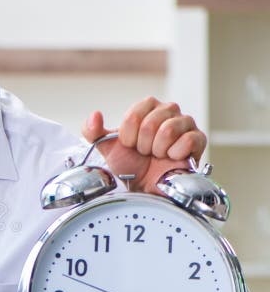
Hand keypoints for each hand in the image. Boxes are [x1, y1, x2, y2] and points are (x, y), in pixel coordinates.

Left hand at [83, 97, 205, 193]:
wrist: (147, 185)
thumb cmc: (131, 163)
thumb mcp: (107, 147)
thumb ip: (93, 130)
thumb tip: (95, 115)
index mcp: (148, 106)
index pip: (134, 116)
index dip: (128, 136)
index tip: (131, 145)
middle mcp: (169, 109)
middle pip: (150, 123)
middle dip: (142, 144)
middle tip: (145, 152)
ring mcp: (186, 122)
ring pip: (168, 130)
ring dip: (158, 149)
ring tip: (158, 154)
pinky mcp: (199, 138)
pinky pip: (188, 140)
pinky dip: (175, 154)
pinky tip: (172, 157)